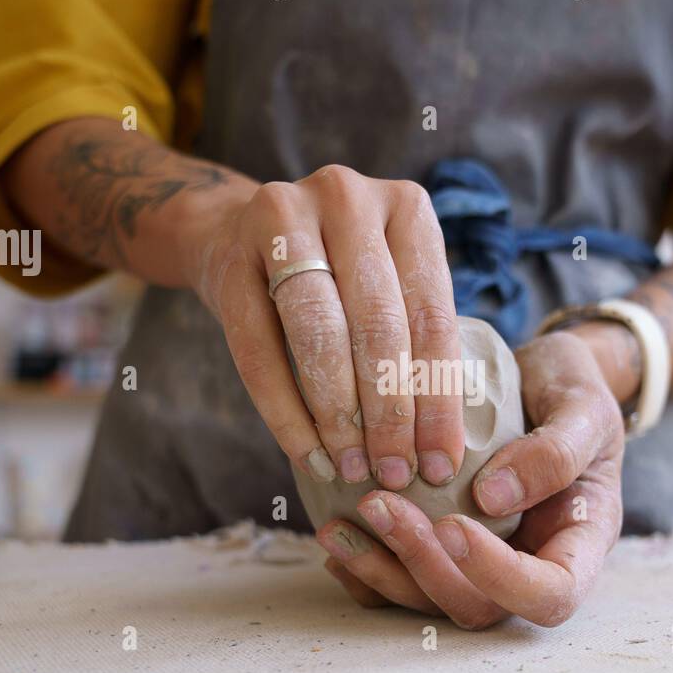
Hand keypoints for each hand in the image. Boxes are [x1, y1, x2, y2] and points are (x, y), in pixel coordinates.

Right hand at [190, 165, 464, 490]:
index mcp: (408, 207)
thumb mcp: (389, 287)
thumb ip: (417, 344)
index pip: (432, 317)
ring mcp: (284, 217)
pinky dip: (286, 414)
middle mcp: (349, 198)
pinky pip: (258, 351)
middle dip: (390, 414)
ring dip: (340, 416)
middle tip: (396, 474)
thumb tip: (441, 452)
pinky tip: (308, 455)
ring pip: (319, 334)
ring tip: (353, 468)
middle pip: (378, 324)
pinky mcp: (231, 255)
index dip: (439, 400)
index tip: (441, 464)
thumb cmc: (337, 275)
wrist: (236, 230)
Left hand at [318, 330, 625, 628]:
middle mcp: (528, 567)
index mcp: (577, 545)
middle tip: (379, 504)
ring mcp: (481, 566)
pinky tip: (335, 533)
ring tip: (336, 526)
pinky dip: (363, 570)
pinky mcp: (442, 552)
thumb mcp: (584, 407)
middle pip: (477, 606)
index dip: (499, 578)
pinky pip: (400, 582)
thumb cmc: (574, 391)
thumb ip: (556, 451)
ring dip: (381, 571)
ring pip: (430, 602)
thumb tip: (491, 498)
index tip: (455, 525)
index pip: (548, 594)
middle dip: (422, 565)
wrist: (542, 378)